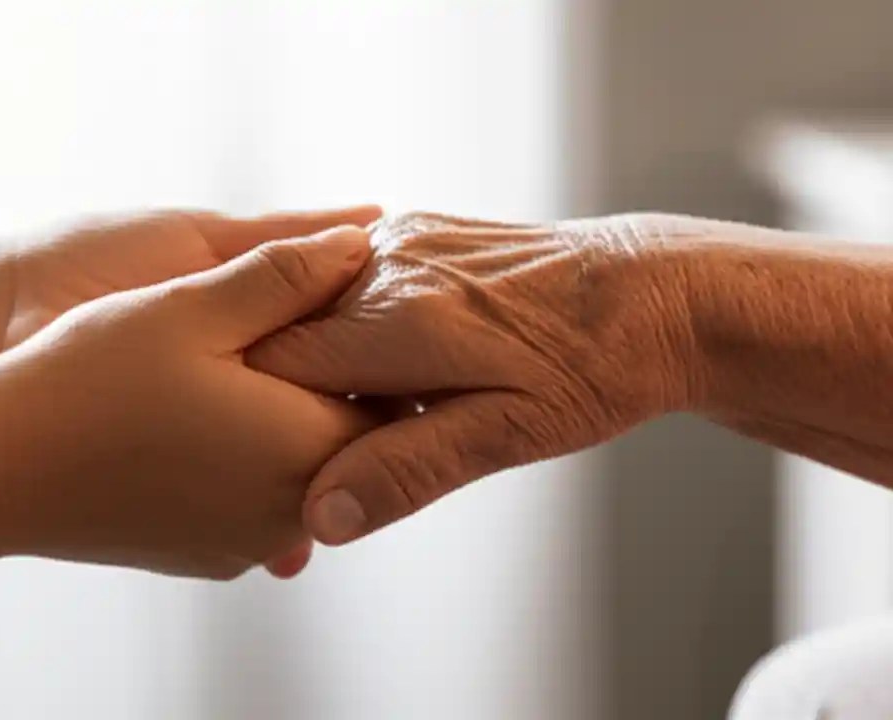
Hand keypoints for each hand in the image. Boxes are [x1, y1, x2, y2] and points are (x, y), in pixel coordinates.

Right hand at [0, 226, 375, 578]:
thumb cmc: (89, 379)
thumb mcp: (192, 306)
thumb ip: (287, 274)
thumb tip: (361, 245)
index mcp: (305, 449)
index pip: (396, 398)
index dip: (381, 344)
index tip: (350, 300)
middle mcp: (290, 515)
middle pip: (354, 439)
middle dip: (338, 381)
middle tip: (297, 320)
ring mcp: (244, 546)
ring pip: (303, 470)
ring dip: (290, 420)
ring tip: (242, 362)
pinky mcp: (202, 557)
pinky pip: (255, 500)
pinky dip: (249, 459)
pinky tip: (199, 415)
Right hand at [247, 212, 701, 544]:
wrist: (657, 290)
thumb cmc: (597, 367)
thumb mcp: (511, 434)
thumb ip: (409, 469)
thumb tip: (320, 515)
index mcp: (398, 319)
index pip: (275, 365)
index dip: (269, 416)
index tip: (283, 457)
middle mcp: (387, 265)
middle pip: (286, 337)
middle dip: (293, 396)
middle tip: (336, 447)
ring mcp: (399, 240)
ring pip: (314, 311)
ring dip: (327, 365)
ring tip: (387, 407)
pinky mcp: (415, 233)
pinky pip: (350, 286)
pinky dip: (355, 331)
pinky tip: (400, 366)